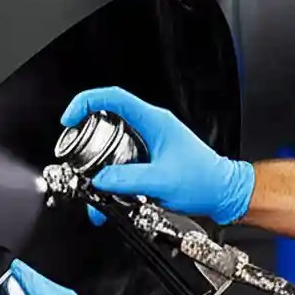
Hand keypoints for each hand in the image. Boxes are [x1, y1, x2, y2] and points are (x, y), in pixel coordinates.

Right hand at [61, 87, 254, 225]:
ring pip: (111, 147)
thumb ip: (128, 180)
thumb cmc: (204, 181)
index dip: (86, 103)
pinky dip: (110, 178)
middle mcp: (148, 127)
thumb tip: (100, 179)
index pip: (113, 98)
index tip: (70, 119)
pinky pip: (120, 162)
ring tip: (95, 187)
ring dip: (99, 166)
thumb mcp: (163, 182)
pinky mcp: (147, 159)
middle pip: (106, 123)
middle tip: (77, 157)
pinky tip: (110, 196)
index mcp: (153, 121)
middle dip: (87, 141)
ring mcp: (147, 143)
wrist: (223, 194)